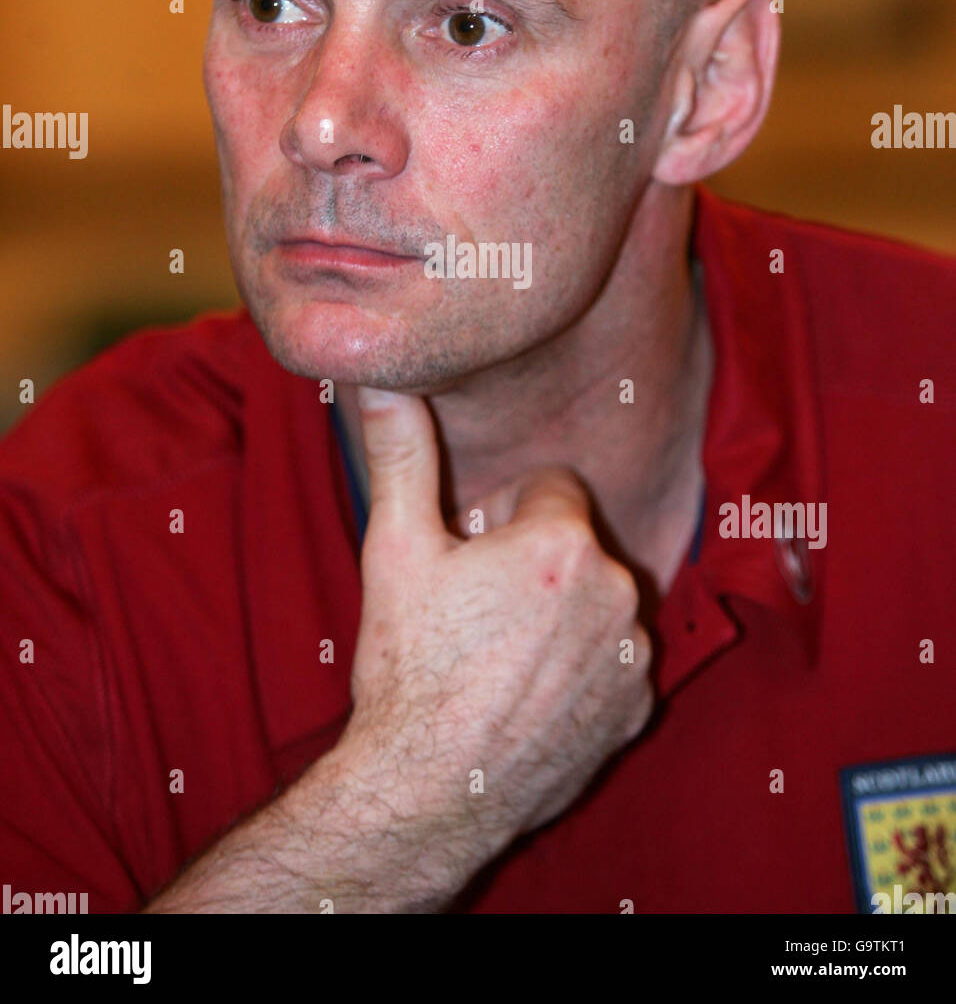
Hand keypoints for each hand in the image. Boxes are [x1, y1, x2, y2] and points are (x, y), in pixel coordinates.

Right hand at [343, 387, 653, 853]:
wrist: (426, 791)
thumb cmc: (409, 668)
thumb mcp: (395, 549)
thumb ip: (401, 452)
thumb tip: (384, 377)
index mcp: (562, 542)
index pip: (551, 486)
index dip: (501, 515)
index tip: (468, 553)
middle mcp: (615, 591)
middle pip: (575, 544)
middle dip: (532, 562)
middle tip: (474, 608)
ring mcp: (632, 656)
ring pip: (596, 601)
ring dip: (560, 614)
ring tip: (496, 656)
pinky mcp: (636, 710)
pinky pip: (613, 662)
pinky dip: (580, 670)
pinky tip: (526, 696)